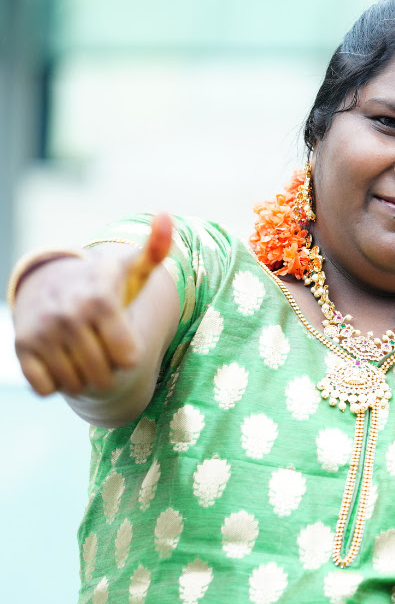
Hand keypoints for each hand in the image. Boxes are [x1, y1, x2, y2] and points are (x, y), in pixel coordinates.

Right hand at [13, 214, 172, 396]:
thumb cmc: (107, 283)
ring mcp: (41, 331)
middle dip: (108, 370)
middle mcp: (68, 314)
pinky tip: (60, 359)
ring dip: (84, 378)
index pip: (127, 357)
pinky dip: (56, 383)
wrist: (52, 284)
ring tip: (84, 352)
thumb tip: (165, 215)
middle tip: (103, 348)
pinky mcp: (20, 347)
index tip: (124, 339)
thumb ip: (157, 249)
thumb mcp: (133, 268)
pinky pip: (46, 389)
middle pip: (103, 376)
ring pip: (76, 385)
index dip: (129, 355)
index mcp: (100, 298)